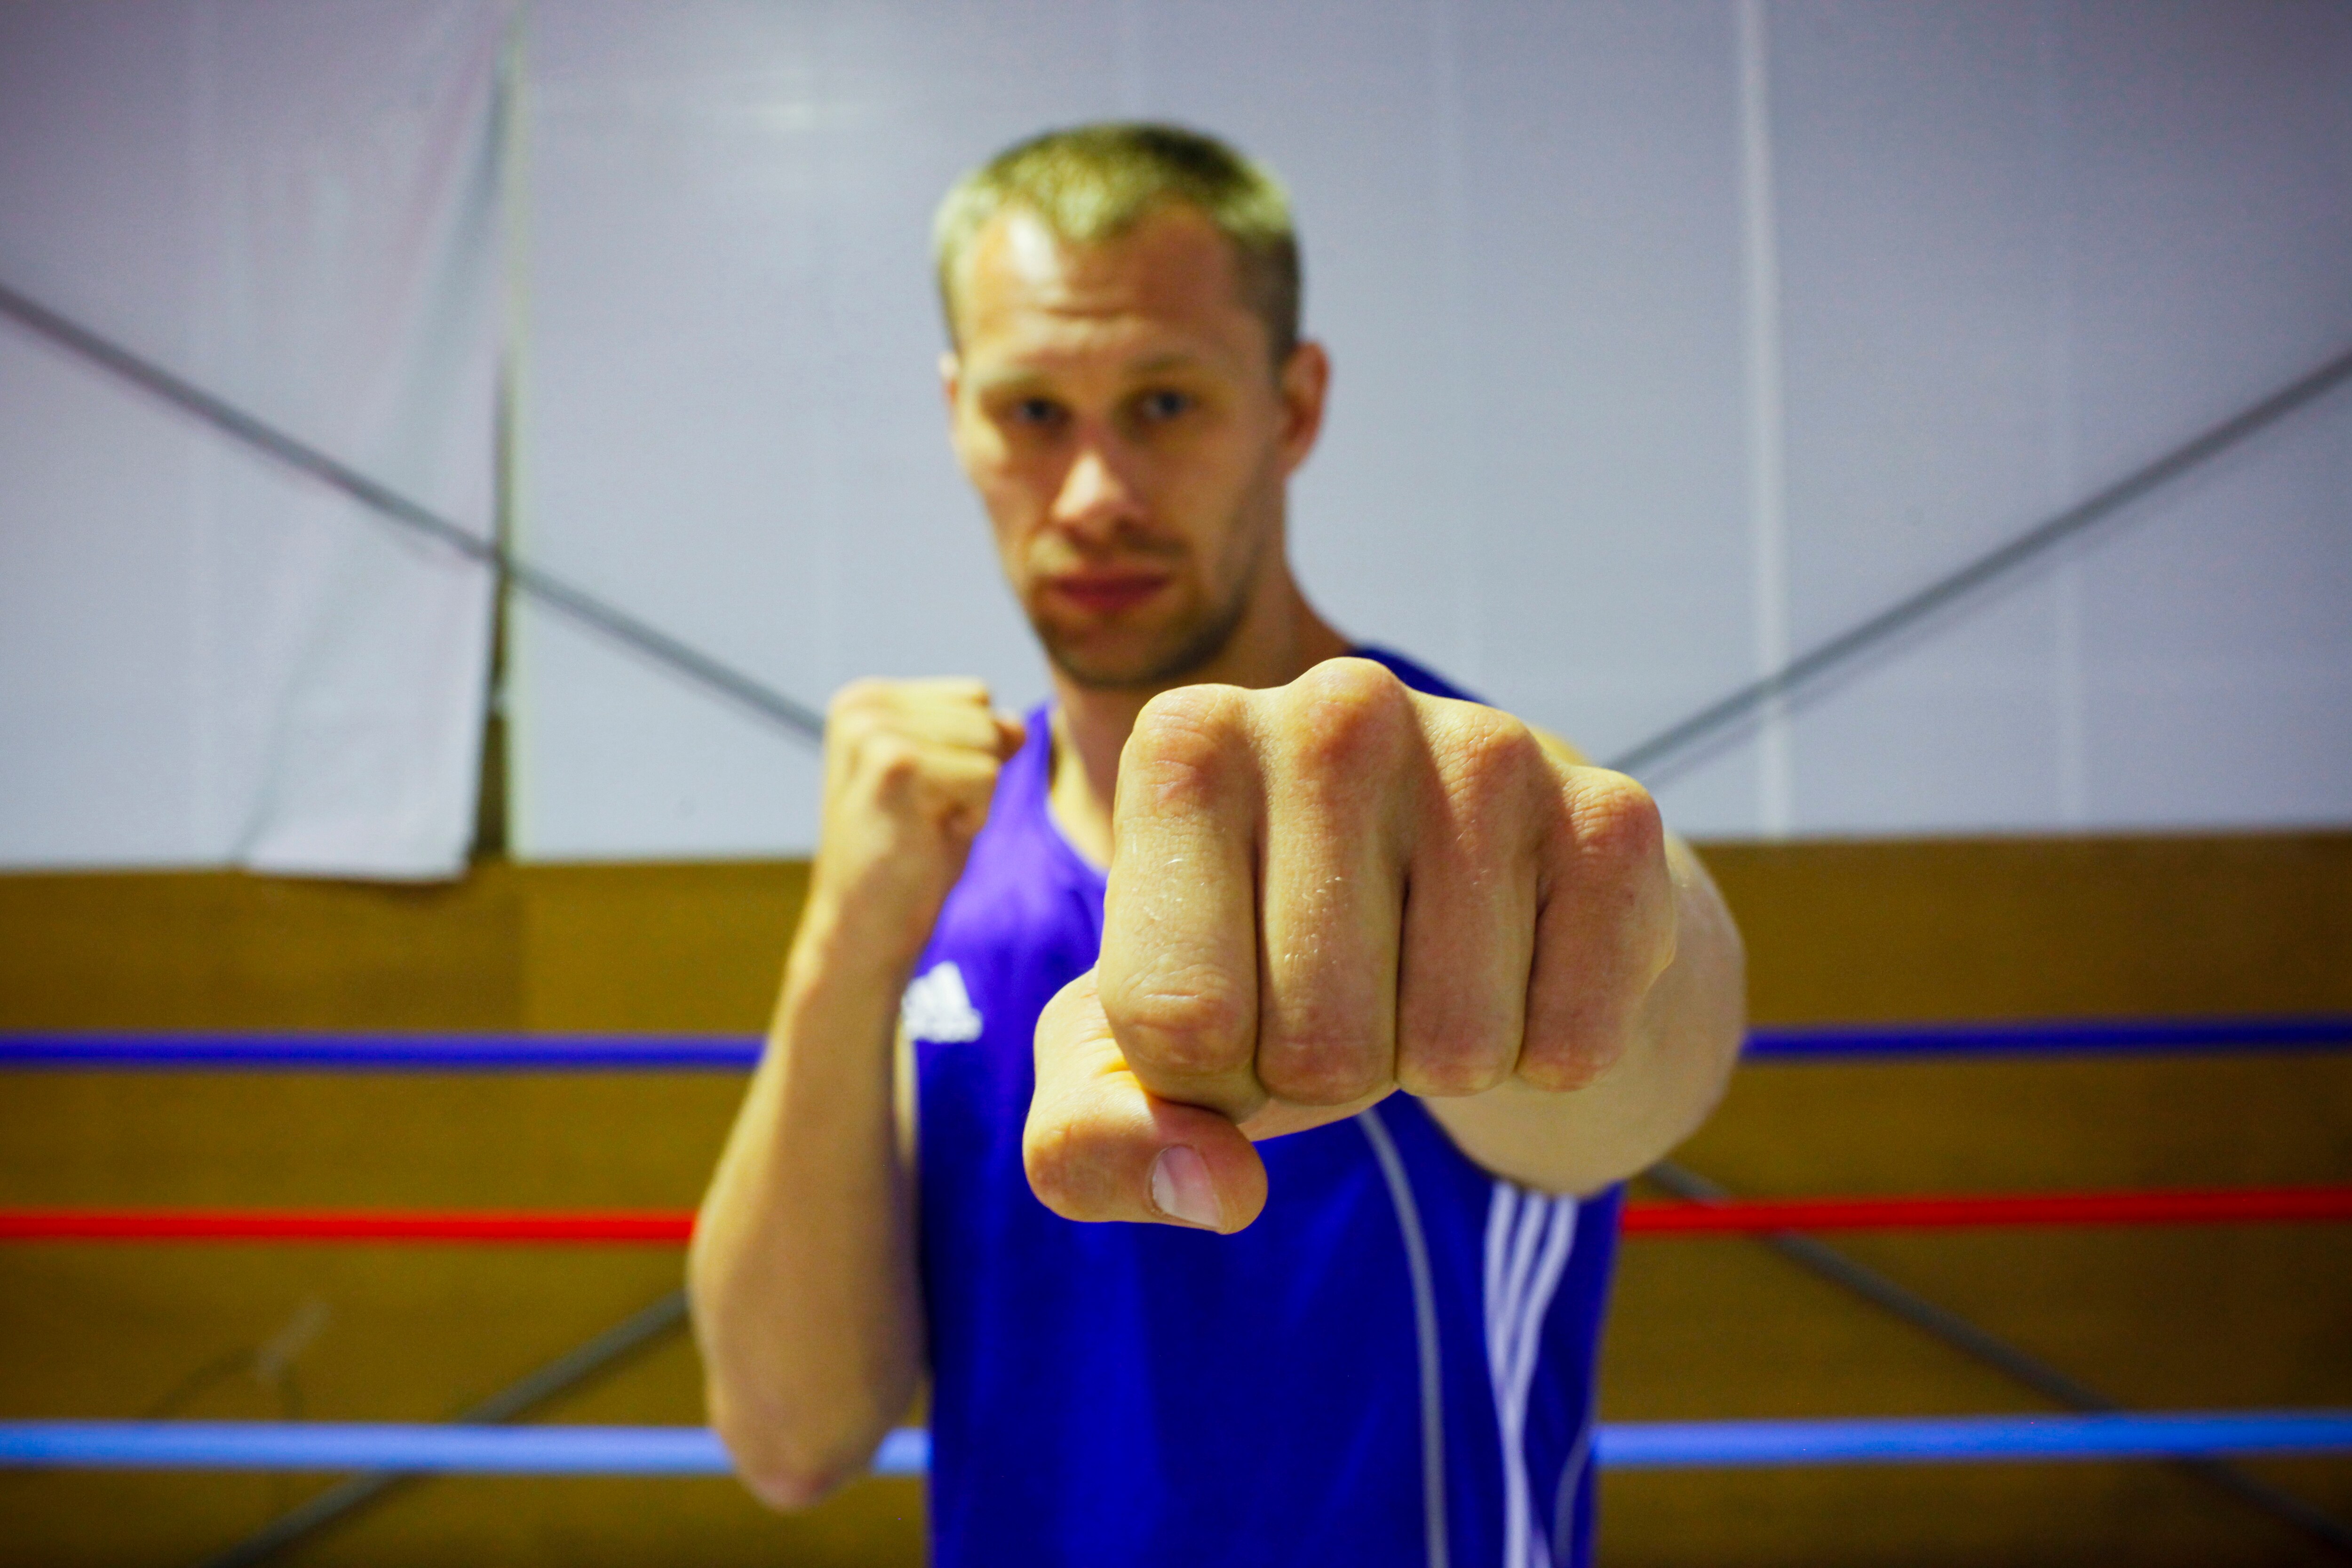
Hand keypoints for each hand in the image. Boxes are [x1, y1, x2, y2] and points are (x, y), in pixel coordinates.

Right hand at [811, 678, 1025, 962]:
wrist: (862, 929)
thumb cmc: (906, 856)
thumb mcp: (944, 779)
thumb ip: (977, 737)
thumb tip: (1018, 727)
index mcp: (865, 700)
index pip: (975, 696)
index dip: (969, 755)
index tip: (922, 797)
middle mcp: (863, 707)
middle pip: (985, 715)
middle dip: (974, 774)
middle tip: (922, 817)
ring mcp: (875, 733)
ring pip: (990, 741)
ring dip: (975, 796)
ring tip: (924, 826)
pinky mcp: (896, 765)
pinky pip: (987, 776)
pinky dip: (974, 817)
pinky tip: (926, 839)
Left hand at [1023, 658, 1676, 1231]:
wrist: (1449, 889)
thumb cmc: (1258, 963)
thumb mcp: (1124, 1052)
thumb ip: (1090, 1140)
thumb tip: (1214, 1190)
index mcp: (1185, 744)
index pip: (1179, 1021)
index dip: (1207, 1078)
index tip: (1228, 1014)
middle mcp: (1335, 707)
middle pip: (1321, 1046)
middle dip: (1323, 1073)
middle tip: (1339, 994)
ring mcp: (1487, 747)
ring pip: (1454, 1051)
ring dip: (1431, 1064)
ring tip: (1418, 975)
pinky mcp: (1612, 813)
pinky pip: (1573, 1042)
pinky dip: (1542, 1053)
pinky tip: (1514, 966)